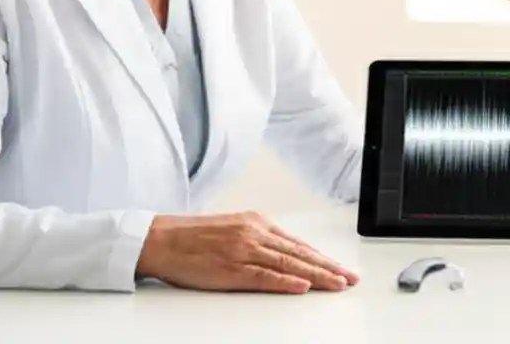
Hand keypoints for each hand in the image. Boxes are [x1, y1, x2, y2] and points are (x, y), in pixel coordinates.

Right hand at [135, 211, 359, 293]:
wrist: (160, 239)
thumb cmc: (192, 238)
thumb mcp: (231, 229)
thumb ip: (257, 239)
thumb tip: (284, 255)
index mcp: (256, 222)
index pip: (297, 244)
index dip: (322, 257)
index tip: (340, 268)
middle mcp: (254, 232)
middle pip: (299, 253)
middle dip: (328, 267)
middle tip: (350, 279)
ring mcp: (243, 249)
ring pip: (288, 264)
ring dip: (316, 275)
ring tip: (337, 284)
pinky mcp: (230, 267)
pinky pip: (264, 276)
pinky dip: (286, 281)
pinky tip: (303, 286)